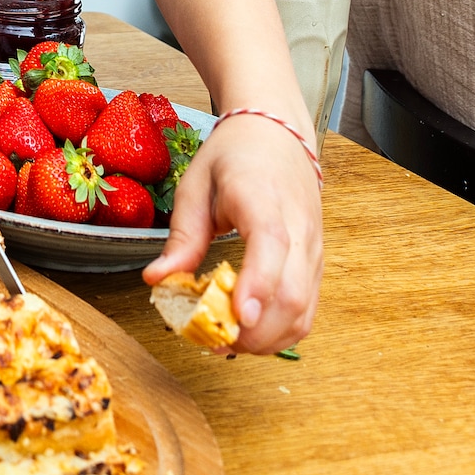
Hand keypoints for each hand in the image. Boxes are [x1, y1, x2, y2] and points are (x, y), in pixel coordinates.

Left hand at [144, 110, 322, 354]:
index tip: (238, 317)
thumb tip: (156, 280)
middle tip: (214, 340)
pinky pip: (307, 309)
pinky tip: (248, 331)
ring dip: (267, 338)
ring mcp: (313, 249)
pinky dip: (280, 331)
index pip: (271, 245)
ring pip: (304, 310)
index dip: (257, 285)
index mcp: (263, 198)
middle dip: (255, 331)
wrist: (277, 134)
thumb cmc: (234, 156)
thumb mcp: (195, 186)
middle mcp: (298, 227)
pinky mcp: (317, 263)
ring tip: (227, 340)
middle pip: (293, 292)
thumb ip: (182, 237)